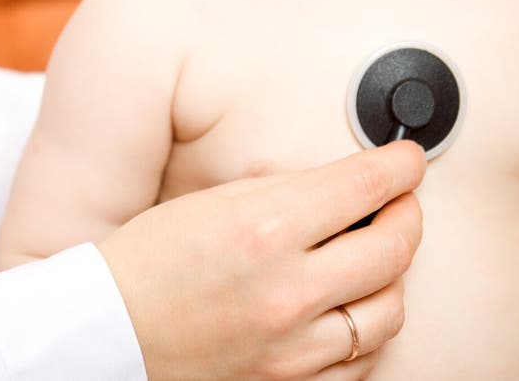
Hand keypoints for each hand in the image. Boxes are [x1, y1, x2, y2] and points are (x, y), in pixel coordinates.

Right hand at [98, 140, 425, 379]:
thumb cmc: (154, 257)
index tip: (408, 158)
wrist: (109, 333)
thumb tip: (348, 183)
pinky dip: (368, 326)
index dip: (400, 165)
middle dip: (409, 213)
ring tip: (375, 253)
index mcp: (265, 228)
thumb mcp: (219, 201)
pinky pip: (362, 361)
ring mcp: (292, 350)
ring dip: (393, 274)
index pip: (365, 187)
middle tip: (401, 201)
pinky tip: (353, 302)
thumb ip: (290, 191)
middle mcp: (287, 291)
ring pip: (390, 310)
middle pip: (394, 247)